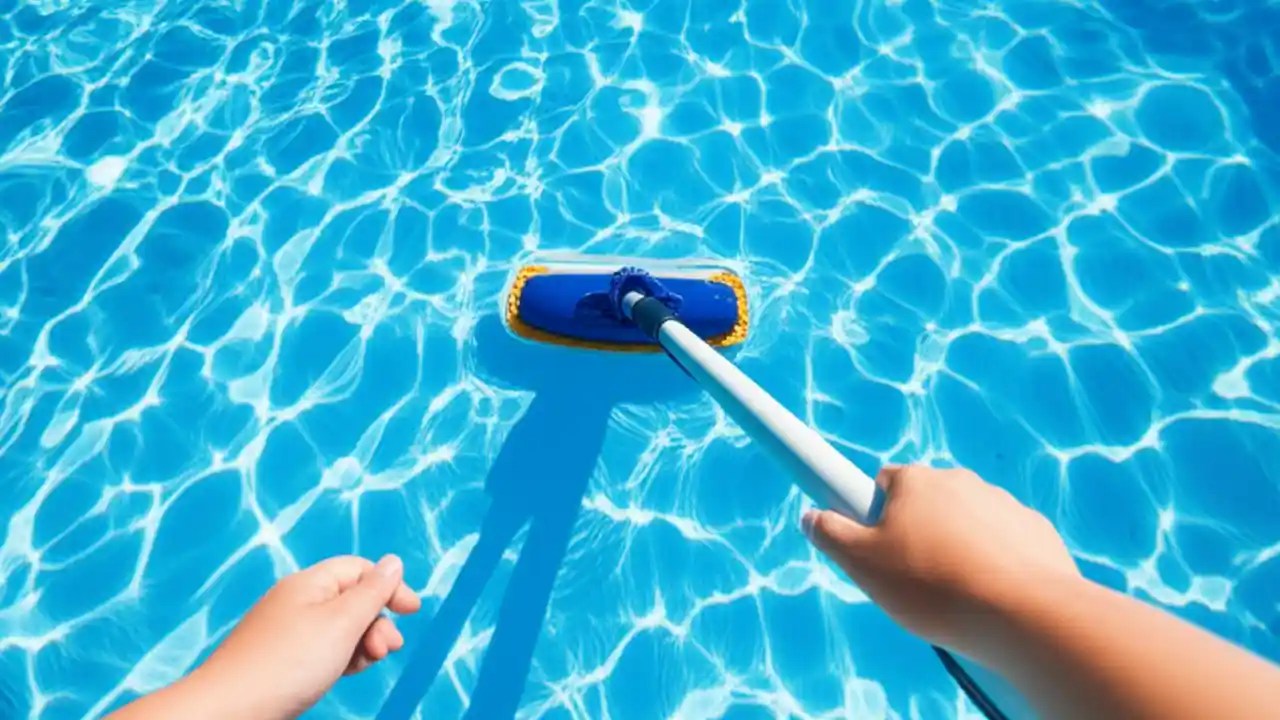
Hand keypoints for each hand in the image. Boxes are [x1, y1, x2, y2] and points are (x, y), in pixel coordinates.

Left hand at [192, 554, 420, 718]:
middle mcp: (298, 602)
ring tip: (367, 663)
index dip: (389, 585)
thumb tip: (393, 561)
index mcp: (309, 584)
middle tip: (386, 650)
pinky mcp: (284, 659)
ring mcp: (289, 632)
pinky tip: (345, 673)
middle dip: (378, 622)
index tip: (412, 611)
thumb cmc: (285, 665)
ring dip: (363, 642)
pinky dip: (342, 657)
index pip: (359, 569)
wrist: (230, 710)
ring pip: (340, 628)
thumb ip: (372, 592)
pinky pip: (324, 649)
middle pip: (352, 600)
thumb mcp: (342, 623)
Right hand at [804, 466, 1079, 658]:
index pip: (883, 482)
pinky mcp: (1033, 530)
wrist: (1023, 614)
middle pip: (926, 503)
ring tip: (954, 593)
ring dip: (957, 548)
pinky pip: (1003, 542)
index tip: (880, 547)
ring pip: (966, 522)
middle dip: (917, 533)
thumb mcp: (863, 565)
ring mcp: (1001, 503)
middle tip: (912, 578)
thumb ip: (831, 535)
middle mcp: (959, 481)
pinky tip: (989, 595)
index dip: (875, 515)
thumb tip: (812, 517)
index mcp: (915, 481)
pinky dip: (994, 562)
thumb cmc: (935, 586)